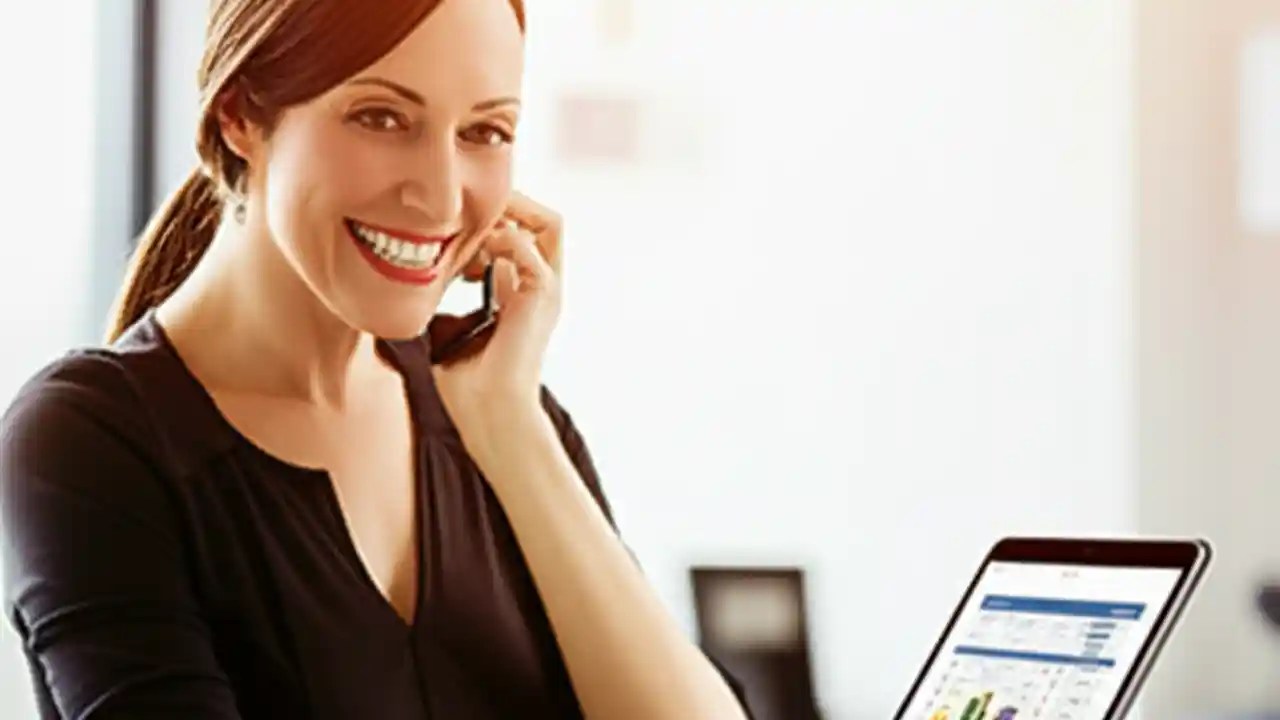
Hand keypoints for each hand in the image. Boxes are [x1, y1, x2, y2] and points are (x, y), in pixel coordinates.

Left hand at [430, 191, 563, 443]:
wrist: (488, 412)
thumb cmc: (467, 386)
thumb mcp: (449, 331)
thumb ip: (448, 303)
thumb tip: (423, 282)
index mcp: (521, 296)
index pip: (522, 238)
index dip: (490, 224)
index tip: (452, 231)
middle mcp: (540, 288)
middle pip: (544, 222)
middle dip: (510, 205)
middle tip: (469, 208)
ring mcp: (546, 290)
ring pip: (550, 224)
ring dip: (512, 213)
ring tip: (476, 221)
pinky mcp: (543, 295)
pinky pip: (531, 244)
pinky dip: (501, 238)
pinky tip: (472, 254)